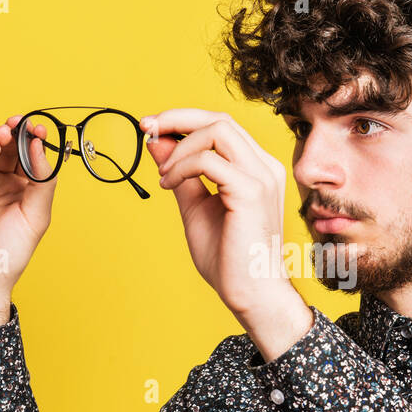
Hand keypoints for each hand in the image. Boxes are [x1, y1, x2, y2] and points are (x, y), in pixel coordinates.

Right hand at [0, 115, 58, 336]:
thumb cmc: (9, 255)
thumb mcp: (36, 216)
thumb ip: (42, 180)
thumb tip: (39, 145)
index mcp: (22, 191)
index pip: (27, 157)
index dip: (32, 140)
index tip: (38, 128)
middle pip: (6, 149)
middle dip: (13, 134)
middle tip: (20, 124)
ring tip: (4, 133)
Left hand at [141, 108, 312, 358]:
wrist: (250, 293)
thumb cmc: (228, 259)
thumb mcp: (195, 207)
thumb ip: (180, 173)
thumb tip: (158, 142)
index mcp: (256, 168)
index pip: (222, 126)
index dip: (184, 119)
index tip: (151, 126)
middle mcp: (264, 167)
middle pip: (220, 119)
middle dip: (178, 118)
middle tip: (147, 129)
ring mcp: (261, 177)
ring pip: (217, 130)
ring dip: (180, 146)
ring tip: (164, 176)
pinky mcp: (251, 192)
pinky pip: (208, 161)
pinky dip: (181, 167)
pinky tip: (170, 186)